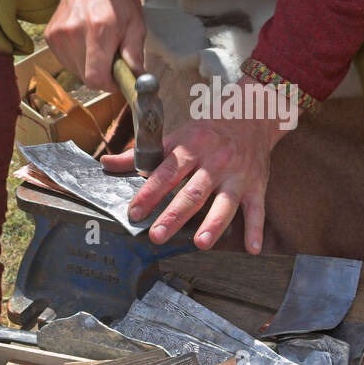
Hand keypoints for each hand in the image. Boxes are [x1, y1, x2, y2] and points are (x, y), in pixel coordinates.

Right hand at [43, 0, 144, 92]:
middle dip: (101, 74)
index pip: (96, 78)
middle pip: (85, 76)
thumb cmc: (118, 0)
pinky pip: (65, 60)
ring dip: (88, 66)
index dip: (108, 85)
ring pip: (75, 70)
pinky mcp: (50, 34)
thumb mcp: (136, 24)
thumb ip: (135, 54)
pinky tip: (85, 41)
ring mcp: (59, 34)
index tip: (116, 80)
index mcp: (99, 30)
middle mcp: (75, 32)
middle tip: (111, 59)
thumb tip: (138, 80)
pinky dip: (77, 57)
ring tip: (98, 46)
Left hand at [100, 76, 293, 252]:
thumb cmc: (208, 131)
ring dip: (214, 223)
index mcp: (191, 148)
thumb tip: (107, 163)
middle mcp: (214, 161)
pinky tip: (252, 249)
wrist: (251, 115)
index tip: (135, 212)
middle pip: (193, 191)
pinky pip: (257, 208)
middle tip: (158, 235)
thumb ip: (141, 153)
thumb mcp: (175, 136)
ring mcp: (237, 174)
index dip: (150, 193)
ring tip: (201, 243)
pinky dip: (255, 229)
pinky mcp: (256, 184)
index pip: (166, 172)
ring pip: (225, 201)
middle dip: (175, 214)